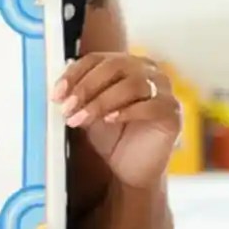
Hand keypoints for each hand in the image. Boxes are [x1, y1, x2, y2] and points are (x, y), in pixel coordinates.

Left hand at [51, 53, 180, 188]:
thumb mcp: (88, 112)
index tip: (57, 93)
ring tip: (82, 119)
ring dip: (101, 102)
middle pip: (115, 66)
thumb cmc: (112, 137)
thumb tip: (61, 90)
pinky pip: (151, 105)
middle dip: (86, 86)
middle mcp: (146, 71)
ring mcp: (162, 90)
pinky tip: (110, 120)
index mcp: (124, 65)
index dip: (74, 74)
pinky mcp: (171, 112)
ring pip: (132, 84)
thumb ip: (78, 97)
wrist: (132, 169)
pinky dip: (127, 111)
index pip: (97, 59)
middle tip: (68, 107)